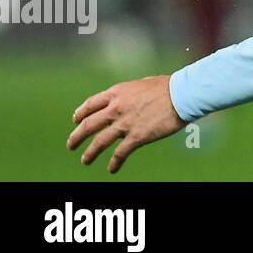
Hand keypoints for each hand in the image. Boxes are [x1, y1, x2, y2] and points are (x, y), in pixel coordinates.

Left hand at [68, 75, 185, 173]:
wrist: (182, 95)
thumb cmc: (168, 87)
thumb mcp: (142, 84)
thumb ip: (130, 94)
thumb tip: (129, 100)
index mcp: (117, 93)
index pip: (90, 105)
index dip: (80, 114)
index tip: (76, 120)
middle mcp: (116, 108)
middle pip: (88, 125)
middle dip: (77, 136)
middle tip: (71, 144)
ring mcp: (125, 124)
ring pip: (99, 142)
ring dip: (90, 153)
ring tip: (85, 160)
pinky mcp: (136, 137)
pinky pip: (120, 153)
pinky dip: (114, 162)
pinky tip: (112, 169)